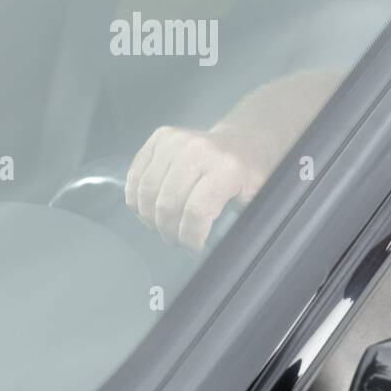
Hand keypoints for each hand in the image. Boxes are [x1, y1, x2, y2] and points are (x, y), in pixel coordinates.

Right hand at [125, 123, 273, 251]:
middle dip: (169, 231)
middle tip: (176, 240)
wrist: (243, 142)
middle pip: (168, 203)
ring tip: (162, 227)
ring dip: (150, 217)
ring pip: (147, 191)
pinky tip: (149, 210)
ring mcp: (176, 140)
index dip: (190, 237)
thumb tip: (216, 253)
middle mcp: (199, 150)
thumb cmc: (250, 175)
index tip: (193, 249)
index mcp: (227, 168)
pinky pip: (136, 175)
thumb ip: (237, 221)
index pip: (196, 212)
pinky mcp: (160, 137)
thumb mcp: (254, 199)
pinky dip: (137, 198)